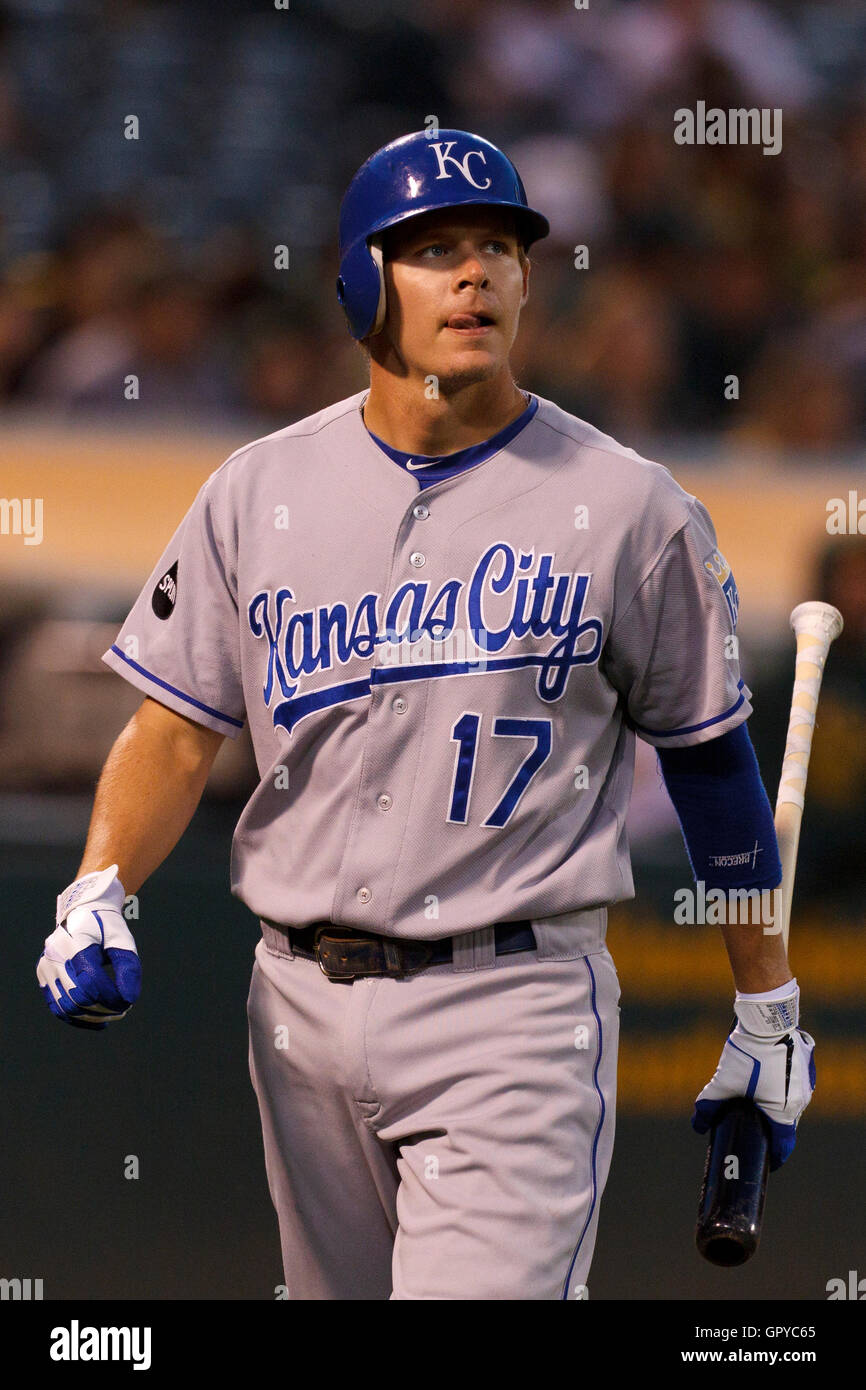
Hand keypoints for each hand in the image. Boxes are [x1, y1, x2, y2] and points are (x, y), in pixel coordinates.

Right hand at [37, 864, 140, 1029]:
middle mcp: (54, 956)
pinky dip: (78, 1018)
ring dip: (92, 1017)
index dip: (111, 998)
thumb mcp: (122, 940)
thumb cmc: (106, 926)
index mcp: (74, 943)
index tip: (128, 1002)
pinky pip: (58, 1007)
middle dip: (104, 1009)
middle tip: (124, 1009)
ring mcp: (45, 967)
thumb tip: (129, 999)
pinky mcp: (43, 976)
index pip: (91, 982)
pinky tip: (99, 1021)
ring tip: (114, 1015)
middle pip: (78, 997)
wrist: (82, 911)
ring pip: (66, 1007)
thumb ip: (129, 968)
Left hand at [692, 986, 814, 1169]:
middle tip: (754, 1129)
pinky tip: (766, 1079)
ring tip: (757, 1103)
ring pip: (791, 1103)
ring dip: (776, 1105)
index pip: (783, 1145)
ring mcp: (806, 1082)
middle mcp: (801, 1101)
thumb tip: (698, 1125)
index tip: (766, 1161)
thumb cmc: (747, 1054)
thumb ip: (709, 1105)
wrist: (767, 1020)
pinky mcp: (806, 1065)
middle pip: (786, 1124)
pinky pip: (794, 1084)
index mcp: (784, 1112)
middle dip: (770, 1128)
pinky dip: (782, 1086)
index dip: (774, 1156)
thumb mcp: (724, 1081)